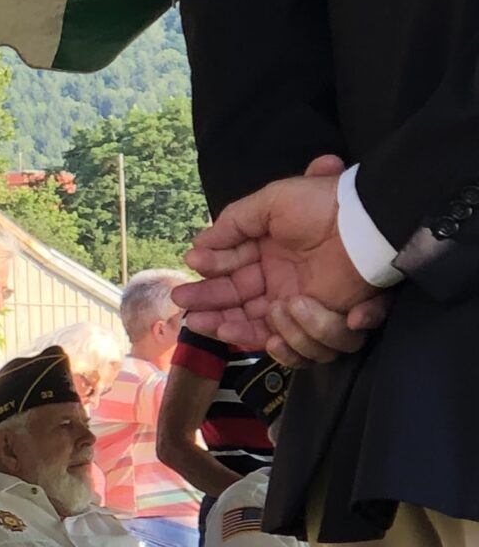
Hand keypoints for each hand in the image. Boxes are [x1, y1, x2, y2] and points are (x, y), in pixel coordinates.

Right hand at [178, 160, 388, 363]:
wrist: (362, 226)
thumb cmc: (318, 208)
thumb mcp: (269, 202)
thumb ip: (232, 222)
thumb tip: (198, 245)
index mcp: (268, 252)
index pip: (231, 270)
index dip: (209, 274)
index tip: (190, 270)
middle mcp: (279, 280)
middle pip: (237, 303)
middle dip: (208, 307)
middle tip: (184, 308)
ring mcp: (297, 303)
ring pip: (257, 328)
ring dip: (232, 326)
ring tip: (214, 323)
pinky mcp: (317, 322)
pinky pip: (292, 343)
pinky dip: (272, 337)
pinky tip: (262, 320)